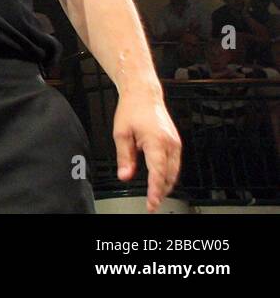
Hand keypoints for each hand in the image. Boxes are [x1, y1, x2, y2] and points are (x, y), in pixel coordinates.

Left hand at [113, 91, 181, 211]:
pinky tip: (160, 179)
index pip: (158, 173)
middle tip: (151, 203)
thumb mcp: (121, 134)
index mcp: (156, 141)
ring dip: (166, 184)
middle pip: (169, 176)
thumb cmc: (132, 109)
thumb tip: (125, 176)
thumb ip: (124, 157)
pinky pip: (175, 163)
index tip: (151, 203)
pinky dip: (168, 174)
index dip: (155, 191)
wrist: (143, 94)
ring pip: (174, 172)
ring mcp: (175, 143)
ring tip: (155, 195)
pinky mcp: (176, 142)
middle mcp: (170, 143)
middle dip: (161, 191)